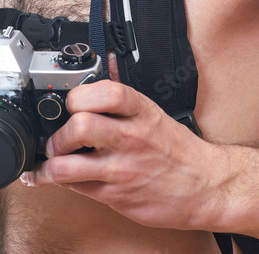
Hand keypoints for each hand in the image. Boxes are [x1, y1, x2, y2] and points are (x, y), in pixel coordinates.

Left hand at [23, 80, 219, 230]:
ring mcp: (122, 170)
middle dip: (59, 133)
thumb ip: (124, 96)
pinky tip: (59, 177)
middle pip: (80, 127)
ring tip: (52, 162)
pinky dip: (61, 183)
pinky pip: (77, 189)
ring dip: (51, 164)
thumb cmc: (179, 150)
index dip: (80, 95)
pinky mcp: (117, 197)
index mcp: (141, 113)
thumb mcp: (155, 113)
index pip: (106, 93)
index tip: (71, 103)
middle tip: (58, 138)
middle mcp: (131, 139)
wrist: (206, 187)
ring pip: (69, 166)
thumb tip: (105, 62)